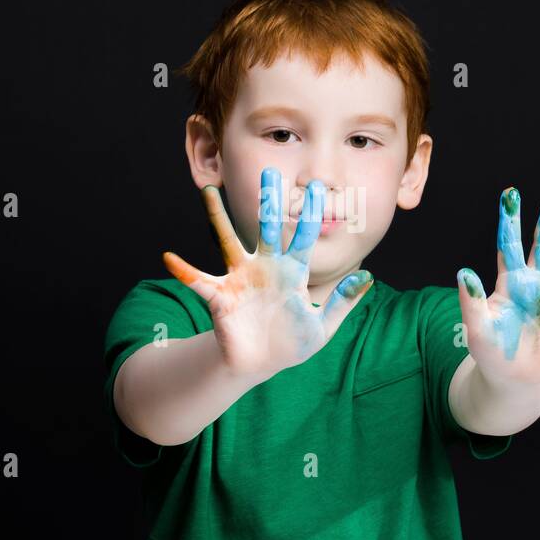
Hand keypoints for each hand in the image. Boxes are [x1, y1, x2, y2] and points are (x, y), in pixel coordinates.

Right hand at [162, 166, 373, 378]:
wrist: (259, 365)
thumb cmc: (290, 343)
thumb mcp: (323, 326)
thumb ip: (343, 301)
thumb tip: (369, 276)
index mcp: (291, 272)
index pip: (301, 237)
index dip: (309, 215)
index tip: (316, 187)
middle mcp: (264, 268)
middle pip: (266, 228)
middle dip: (268, 203)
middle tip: (269, 173)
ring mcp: (240, 279)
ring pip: (227, 242)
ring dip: (217, 218)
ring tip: (207, 193)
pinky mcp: (220, 297)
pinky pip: (199, 281)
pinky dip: (184, 271)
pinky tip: (170, 258)